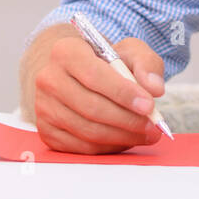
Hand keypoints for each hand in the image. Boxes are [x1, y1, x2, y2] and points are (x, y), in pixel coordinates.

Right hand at [27, 29, 166, 153]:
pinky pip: (81, 147)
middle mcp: (49, 79)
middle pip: (91, 107)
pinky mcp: (46, 131)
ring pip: (87, 131)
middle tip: (153, 126)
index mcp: (66, 52)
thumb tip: (154, 88)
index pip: (94, 75)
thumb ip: (147, 64)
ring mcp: (44, 107)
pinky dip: (108, 147)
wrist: (76, 74)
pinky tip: (125, 139)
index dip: (123, 93)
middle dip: (127, 120)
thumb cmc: (105, 62)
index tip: (149, 105)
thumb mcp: (129, 51)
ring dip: (122, 136)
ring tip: (145, 134)